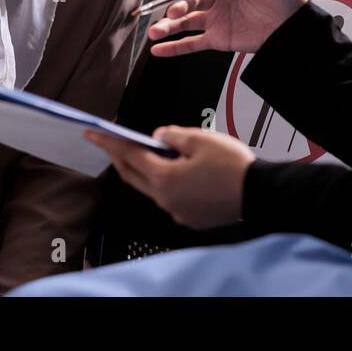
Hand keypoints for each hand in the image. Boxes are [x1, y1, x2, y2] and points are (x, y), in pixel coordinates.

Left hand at [85, 126, 255, 229]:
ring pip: (151, 188)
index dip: (108, 141)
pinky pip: (169, 197)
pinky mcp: (190, 217)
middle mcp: (165, 198)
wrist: (259, 193)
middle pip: (133, 175)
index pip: (128, 155)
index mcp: (164, 178)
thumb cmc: (233, 167)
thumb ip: (172, 135)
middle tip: (109, 142)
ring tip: (144, 152)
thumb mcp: (200, 139)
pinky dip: (164, 183)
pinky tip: (173, 171)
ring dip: (143, 170)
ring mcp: (177, 210)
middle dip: (119, 157)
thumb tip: (157, 137)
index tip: (93, 133)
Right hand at [147, 0, 305, 56]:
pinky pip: (192, 43)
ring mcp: (216, 19)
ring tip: (155, 31)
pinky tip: (160, 49)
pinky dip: (175, 47)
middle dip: (175, 4)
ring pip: (185, 21)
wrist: (294, 28)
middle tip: (170, 9)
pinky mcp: (218, 38)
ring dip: (168, 25)